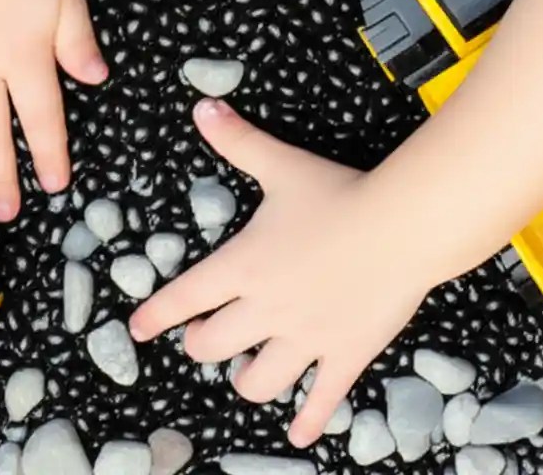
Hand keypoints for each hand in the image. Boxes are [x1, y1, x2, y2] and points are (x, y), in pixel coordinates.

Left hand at [130, 100, 441, 446]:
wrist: (402, 225)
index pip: (182, 298)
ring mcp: (304, 338)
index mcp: (242, 266)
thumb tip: (202, 107)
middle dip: (202, 344)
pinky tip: (300, 433)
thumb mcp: (281, 164)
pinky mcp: (343, 354)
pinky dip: (309, 419)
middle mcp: (265, 310)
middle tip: (205, 336)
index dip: (156, 316)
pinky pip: (320, 398)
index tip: (140, 328)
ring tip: (249, 370)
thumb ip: (238, 140)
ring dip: (246, 379)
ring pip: (257, 381)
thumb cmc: (340, 193)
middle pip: (211, 346)